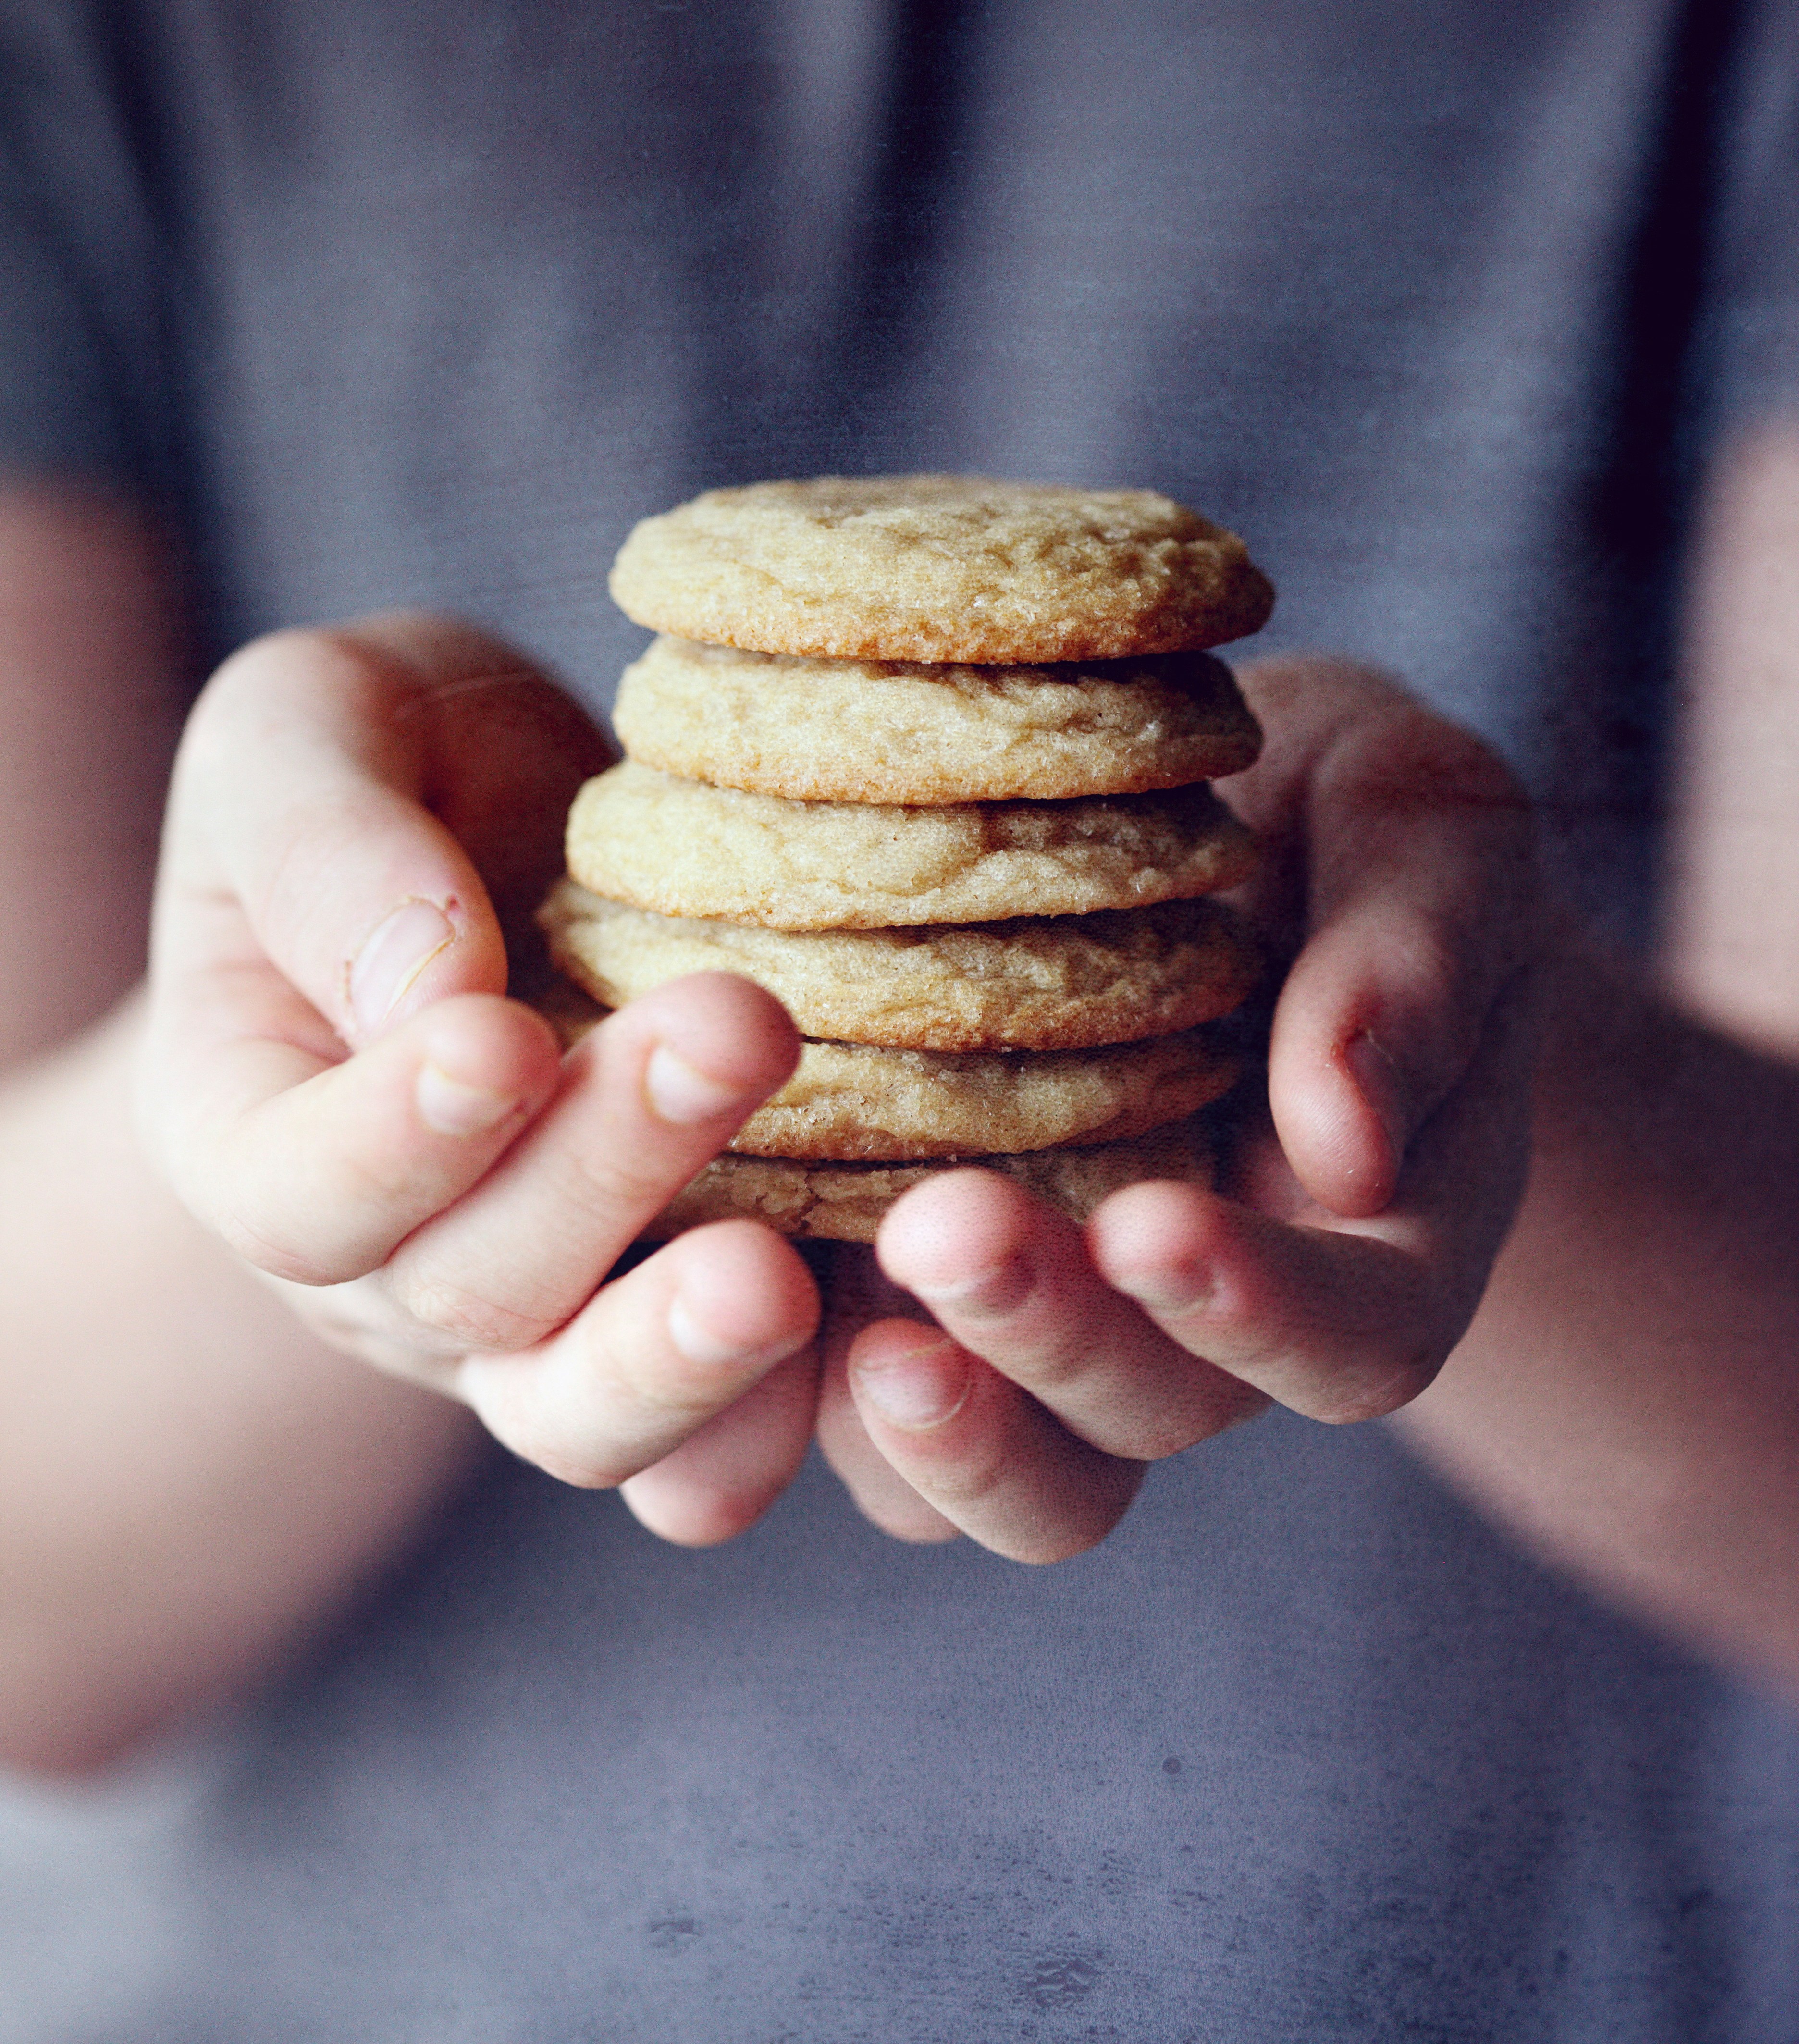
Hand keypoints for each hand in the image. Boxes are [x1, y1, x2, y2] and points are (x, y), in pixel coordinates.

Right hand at [138, 614, 825, 1543]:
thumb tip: (429, 991)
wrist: (528, 826)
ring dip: (687, 1360)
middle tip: (738, 1032)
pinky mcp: (690, 1325)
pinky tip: (892, 1339)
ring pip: (591, 1419)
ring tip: (782, 1280)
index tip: (504, 1039)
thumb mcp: (310, 729)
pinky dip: (809, 1410)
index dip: (394, 1140)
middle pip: (474, 1293)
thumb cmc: (397, 762)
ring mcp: (542, 1322)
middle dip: (603, 1175)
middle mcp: (388, 1270)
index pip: (297, 1191)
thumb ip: (325, 847)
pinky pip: (731, 1436)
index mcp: (256, 1129)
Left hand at [813, 657, 1542, 1559]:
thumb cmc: (1360, 819)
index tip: (1153, 1224)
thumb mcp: (1430, 834)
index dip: (1259, 1310)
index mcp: (1383, 1242)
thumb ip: (1414, 970)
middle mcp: (1220, 1322)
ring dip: (938, 1425)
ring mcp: (1073, 1320)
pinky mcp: (927, 1288)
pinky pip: (871, 1405)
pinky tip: (728, 1287)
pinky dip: (806, 1391)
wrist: (1228, 819)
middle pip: (1152, 1417)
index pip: (1353, 1339)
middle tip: (946, 1229)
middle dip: (1053, 1343)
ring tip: (850, 1336)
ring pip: (1014, 1469)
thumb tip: (1350, 1146)